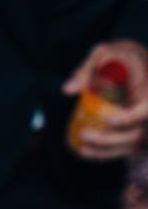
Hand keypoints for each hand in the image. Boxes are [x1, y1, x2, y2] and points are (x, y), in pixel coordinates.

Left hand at [63, 39, 147, 159]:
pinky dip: (103, 153)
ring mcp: (141, 125)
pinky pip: (121, 149)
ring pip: (129, 146)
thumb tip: (68, 90)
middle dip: (110, 139)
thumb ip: (87, 70)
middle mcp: (147, 111)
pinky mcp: (131, 134)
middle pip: (136, 134)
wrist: (128, 66)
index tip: (111, 120)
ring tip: (82, 146)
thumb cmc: (116, 58)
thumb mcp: (104, 55)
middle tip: (84, 134)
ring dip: (105, 150)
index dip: (133, 117)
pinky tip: (83, 152)